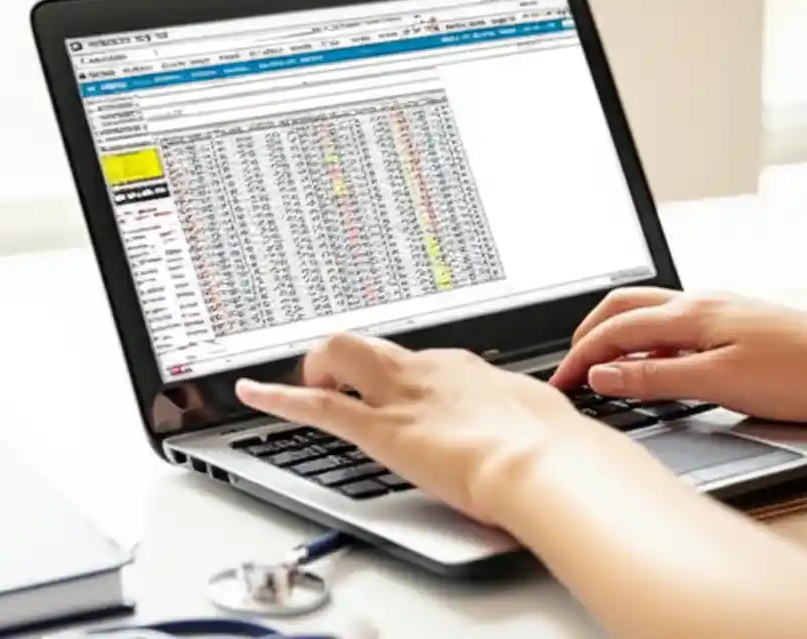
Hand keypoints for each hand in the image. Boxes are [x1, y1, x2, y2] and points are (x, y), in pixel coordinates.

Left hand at [235, 333, 618, 524]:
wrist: (546, 462)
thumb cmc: (555, 448)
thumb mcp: (541, 421)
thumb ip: (524, 420)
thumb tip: (540, 430)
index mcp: (464, 371)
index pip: (415, 361)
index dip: (394, 374)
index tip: (392, 389)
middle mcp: (425, 372)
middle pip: (369, 345)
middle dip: (344, 361)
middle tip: (334, 381)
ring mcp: (399, 396)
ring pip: (338, 355)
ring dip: (315, 369)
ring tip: (304, 386)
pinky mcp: (380, 429)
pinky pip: (316, 406)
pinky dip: (277, 398)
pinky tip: (251, 395)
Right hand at [551, 288, 806, 421]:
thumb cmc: (802, 374)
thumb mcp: (718, 383)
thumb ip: (654, 378)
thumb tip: (602, 375)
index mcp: (689, 315)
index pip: (614, 331)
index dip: (580, 357)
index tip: (560, 382)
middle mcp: (699, 304)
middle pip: (622, 307)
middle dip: (587, 335)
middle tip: (570, 368)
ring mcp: (717, 312)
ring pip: (647, 313)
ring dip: (614, 334)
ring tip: (600, 365)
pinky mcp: (733, 325)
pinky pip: (672, 326)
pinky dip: (645, 342)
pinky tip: (651, 366)